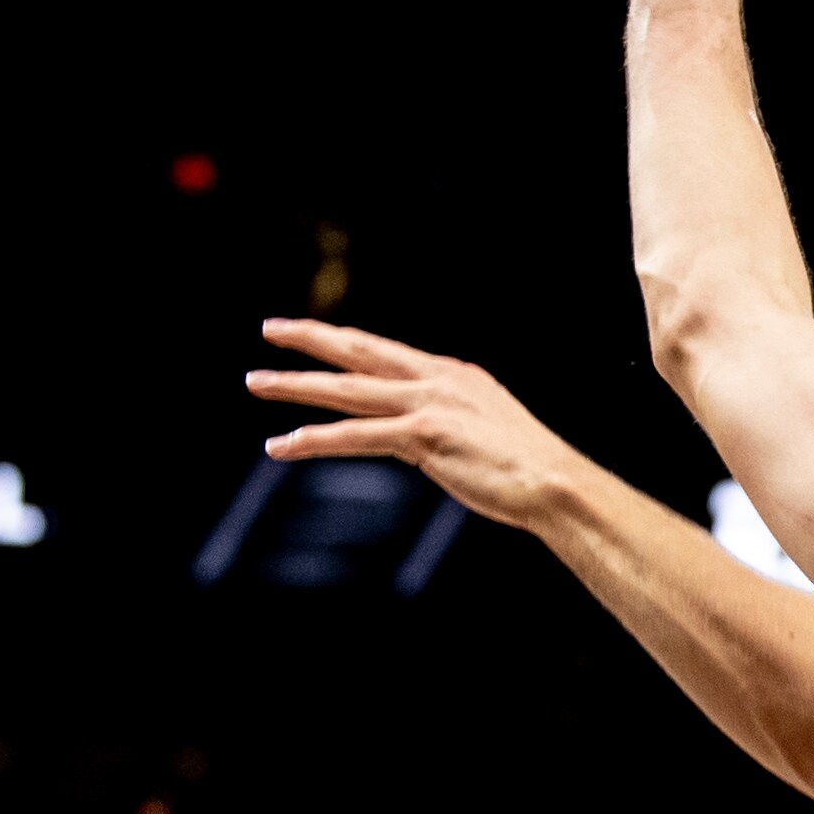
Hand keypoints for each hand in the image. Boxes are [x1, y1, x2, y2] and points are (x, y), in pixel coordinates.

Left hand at [245, 320, 578, 526]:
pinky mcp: (423, 436)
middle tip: (270, 329)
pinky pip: (356, 436)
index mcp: (452, 374)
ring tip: (256, 381)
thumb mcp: (484, 432)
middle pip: (359, 352)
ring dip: (297, 386)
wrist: (557, 484)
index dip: (345, 341)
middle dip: (311, 338)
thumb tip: (419, 439)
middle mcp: (437, 379)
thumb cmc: (528, 470)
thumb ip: (446, 427)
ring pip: (347, 390)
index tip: (313, 333)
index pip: (384, 351)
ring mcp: (429, 404)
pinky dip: (315, 439)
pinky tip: (283, 444)